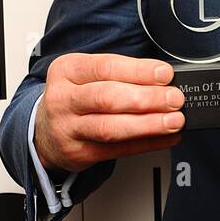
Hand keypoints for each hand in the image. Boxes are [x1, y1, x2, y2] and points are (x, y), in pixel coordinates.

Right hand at [34, 52, 184, 173]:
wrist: (45, 132)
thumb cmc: (75, 98)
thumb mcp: (86, 76)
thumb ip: (120, 75)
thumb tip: (164, 79)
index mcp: (67, 70)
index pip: (105, 67)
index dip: (138, 71)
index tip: (165, 74)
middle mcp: (63, 99)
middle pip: (107, 98)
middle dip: (146, 98)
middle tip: (174, 99)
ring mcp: (68, 128)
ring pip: (111, 127)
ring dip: (148, 124)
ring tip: (174, 121)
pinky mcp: (79, 153)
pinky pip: (118, 149)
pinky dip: (146, 143)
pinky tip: (166, 138)